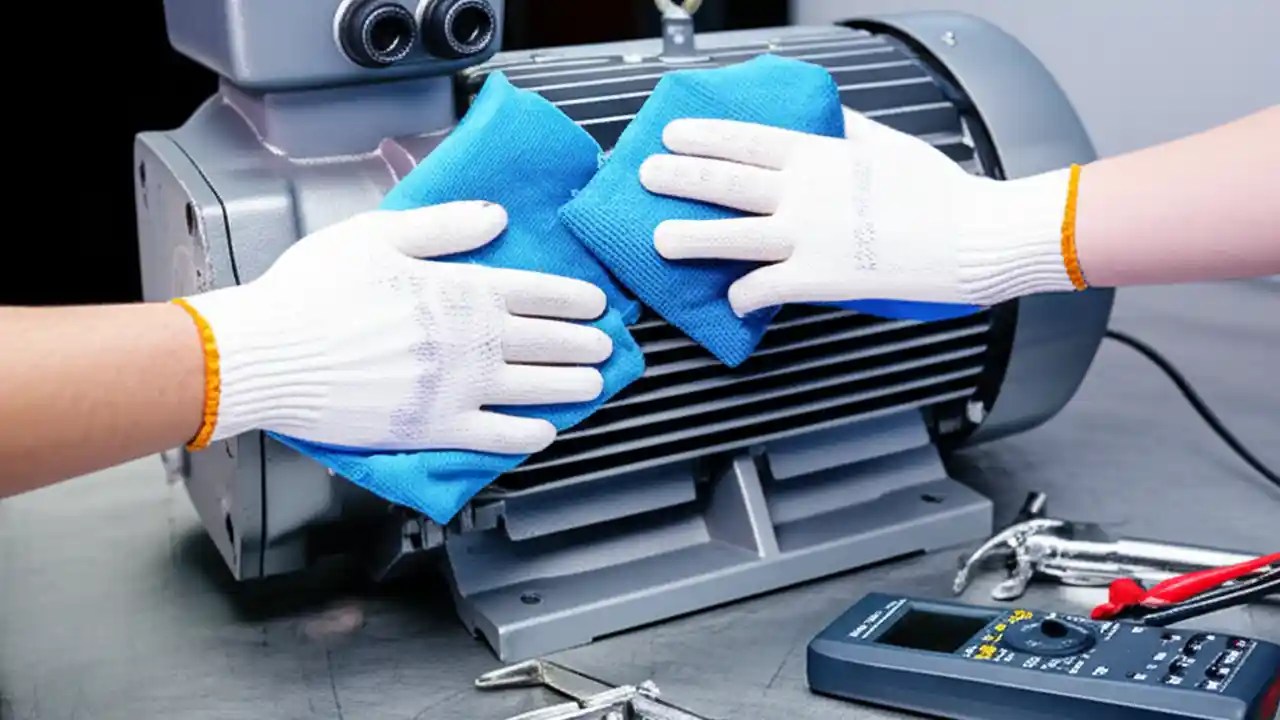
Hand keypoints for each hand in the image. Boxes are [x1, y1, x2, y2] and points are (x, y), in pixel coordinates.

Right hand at [181, 201, 612, 453]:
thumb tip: (496, 217)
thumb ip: (445, 226)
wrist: (269, 355)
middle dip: (584, 342)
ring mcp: (458, 390)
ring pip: (535, 389)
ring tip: (593, 385)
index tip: (596, 303)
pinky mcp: (435, 430)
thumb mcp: (378, 234)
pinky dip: (526, 436)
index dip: (574, 298)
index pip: (538, 292)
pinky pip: (496, 436)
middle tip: (607, 345)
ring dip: (572, 386)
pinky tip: (543, 433)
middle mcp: (473, 342)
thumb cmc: (313, 290)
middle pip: (548, 342)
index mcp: (462, 290)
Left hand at [639, 108, 1074, 315]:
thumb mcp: (887, 143)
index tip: (672, 134)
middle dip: (678, 177)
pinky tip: (732, 301)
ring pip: (731, 235)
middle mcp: (804, 192)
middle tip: (646, 176)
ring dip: (689, 237)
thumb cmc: (939, 190)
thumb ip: (846, 128)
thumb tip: (824, 113)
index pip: (745, 140)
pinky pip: (764, 288)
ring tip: (659, 240)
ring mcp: (808, 237)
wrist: (973, 237)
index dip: (703, 136)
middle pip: (725, 181)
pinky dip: (743, 296)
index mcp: (820, 155)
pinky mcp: (819, 279)